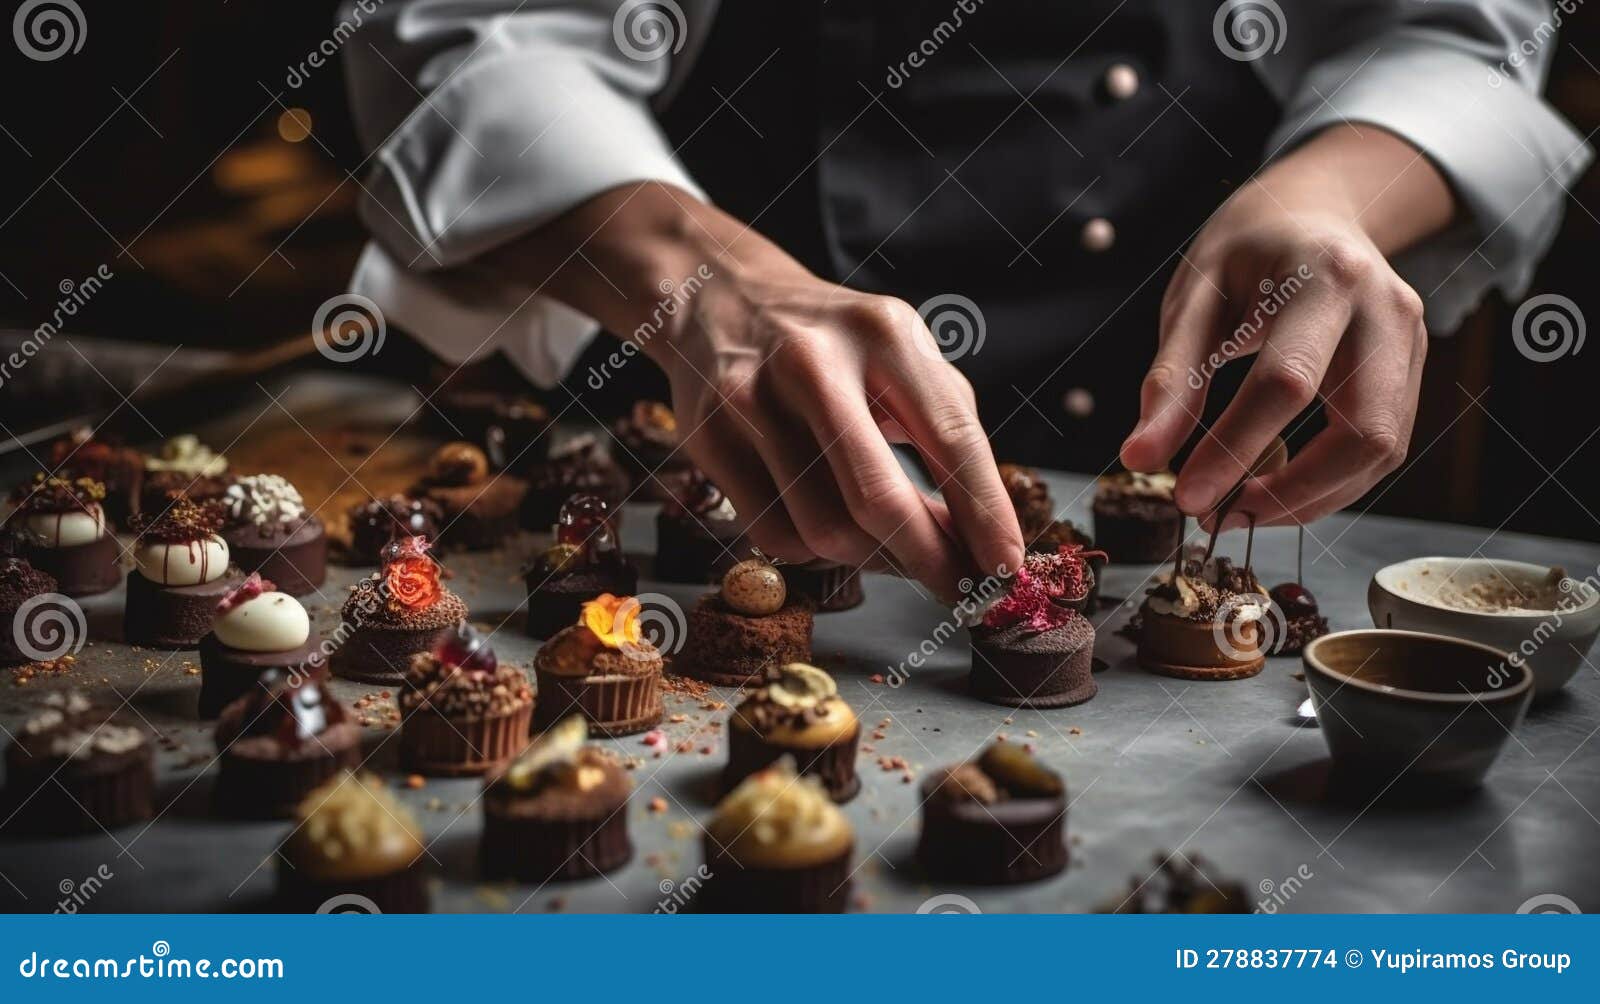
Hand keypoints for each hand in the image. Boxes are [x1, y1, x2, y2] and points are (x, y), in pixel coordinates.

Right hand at [495, 182, 1022, 598]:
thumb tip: (975, 534)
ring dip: (875, 560)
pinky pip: (775, 534)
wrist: (716, 294)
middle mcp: (813, 363)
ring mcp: (750, 401)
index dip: (985, 516)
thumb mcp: (900, 349)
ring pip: (823, 531)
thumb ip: (944, 426)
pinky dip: (817, 552)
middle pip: (878, 500)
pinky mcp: (706, 438)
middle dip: (929, 560)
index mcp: (882, 333)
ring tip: (899, 552)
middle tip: (959, 591)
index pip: (950, 440)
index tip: (1006, 568)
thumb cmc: (832, 338)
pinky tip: (836, 530)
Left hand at [1121, 125, 1451, 528]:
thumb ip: (1171, 377)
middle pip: (1363, 431)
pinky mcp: (1412, 369)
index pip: (1287, 382)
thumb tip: (1140, 457)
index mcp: (1325, 275)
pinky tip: (1275, 487)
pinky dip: (1329, 483)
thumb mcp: (1194, 297)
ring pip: (1381, 451)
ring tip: (1239, 508)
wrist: (1314, 210)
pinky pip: (1381, 447)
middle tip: (1219, 516)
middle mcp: (1385, 309)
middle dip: (1290, 492)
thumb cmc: (1245, 251)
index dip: (1236, 449)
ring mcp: (1410, 341)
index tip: (1185, 496)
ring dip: (1311, 499)